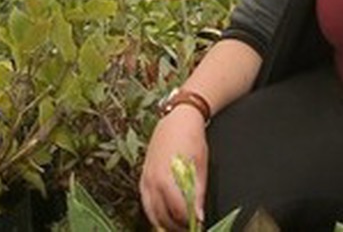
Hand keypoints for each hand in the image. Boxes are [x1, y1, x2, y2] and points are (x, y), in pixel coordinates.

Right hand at [140, 106, 208, 230]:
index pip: (178, 213)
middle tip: (190, 228)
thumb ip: (197, 193)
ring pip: (151, 213)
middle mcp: (152, 182)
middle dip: (176, 227)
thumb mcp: (199, 166)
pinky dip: (155, 213)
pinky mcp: (143, 178)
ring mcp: (145, 180)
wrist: (176, 120)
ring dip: (165, 223)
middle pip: (162, 217)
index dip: (190, 222)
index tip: (199, 225)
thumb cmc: (190, 140)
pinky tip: (166, 215)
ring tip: (179, 226)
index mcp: (167, 179)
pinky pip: (146, 203)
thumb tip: (199, 216)